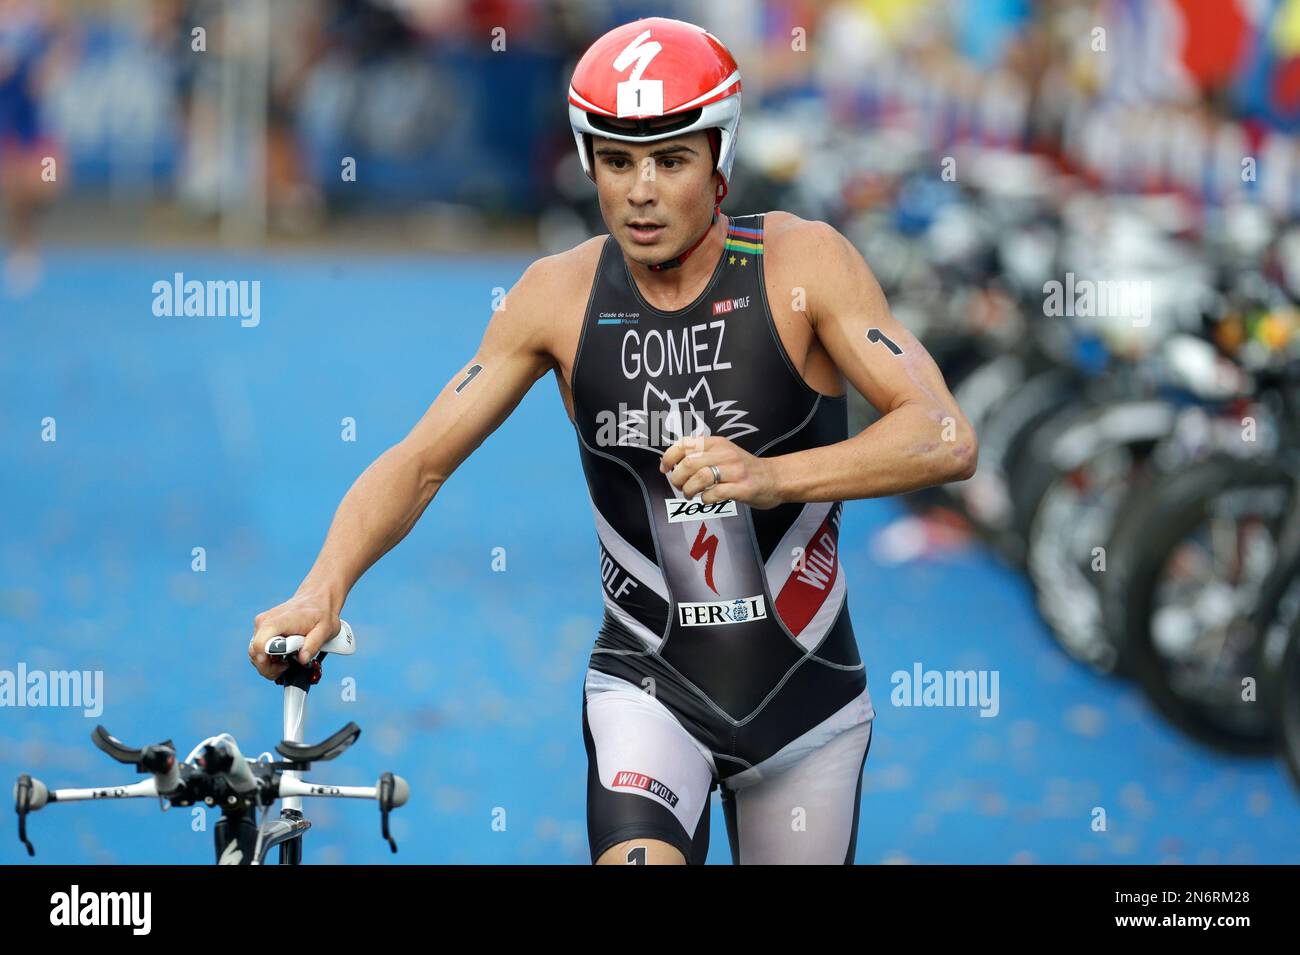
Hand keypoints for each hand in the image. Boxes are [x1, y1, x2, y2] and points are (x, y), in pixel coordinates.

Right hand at [248, 592, 340, 679]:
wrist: (317, 599)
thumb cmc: (321, 614)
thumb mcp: (325, 630)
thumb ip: (313, 645)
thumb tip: (302, 659)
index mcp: (279, 621)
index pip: (260, 644)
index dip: (267, 661)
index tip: (284, 665)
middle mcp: (265, 621)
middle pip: (254, 653)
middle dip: (268, 667)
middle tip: (287, 667)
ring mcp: (262, 624)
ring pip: (255, 653)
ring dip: (269, 663)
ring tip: (288, 662)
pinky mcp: (263, 628)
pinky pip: (259, 648)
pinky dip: (269, 657)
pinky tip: (283, 657)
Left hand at [658, 435, 783, 509]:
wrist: (774, 478)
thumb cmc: (744, 469)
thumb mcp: (723, 453)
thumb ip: (701, 454)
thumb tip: (672, 462)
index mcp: (717, 443)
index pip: (684, 444)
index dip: (669, 457)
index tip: (665, 469)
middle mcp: (725, 453)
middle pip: (689, 463)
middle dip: (678, 479)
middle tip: (680, 487)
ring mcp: (735, 471)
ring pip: (700, 478)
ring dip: (689, 490)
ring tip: (691, 495)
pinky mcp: (742, 488)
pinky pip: (715, 494)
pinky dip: (705, 499)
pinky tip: (707, 499)